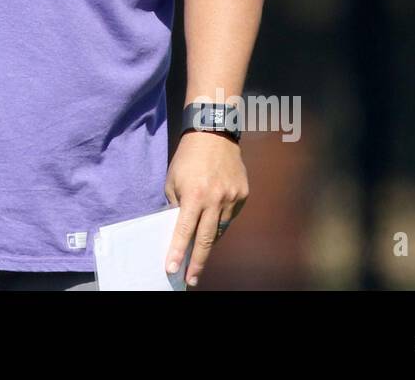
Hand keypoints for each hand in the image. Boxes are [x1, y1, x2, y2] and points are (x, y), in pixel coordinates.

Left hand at [164, 131, 247, 286]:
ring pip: (220, 230)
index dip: (178, 252)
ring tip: (199, 254)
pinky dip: (219, 223)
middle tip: (191, 279)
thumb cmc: (188, 158)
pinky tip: (212, 223)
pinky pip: (229, 218)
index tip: (172, 269)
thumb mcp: (173, 180)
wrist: (214, 135)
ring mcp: (232, 198)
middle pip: (206, 240)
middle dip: (197, 262)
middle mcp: (215, 199)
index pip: (184, 231)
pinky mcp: (243, 195)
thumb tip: (178, 229)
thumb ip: (176, 205)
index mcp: (194, 195)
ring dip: (209, 243)